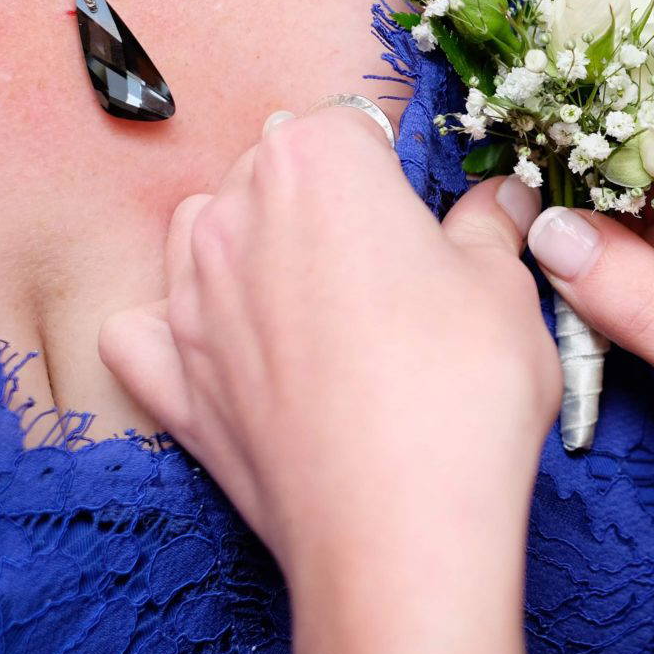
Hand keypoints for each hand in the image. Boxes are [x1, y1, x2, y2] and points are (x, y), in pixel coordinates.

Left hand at [99, 107, 558, 653]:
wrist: (398, 529)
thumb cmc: (460, 386)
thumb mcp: (502, 286)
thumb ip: (491, 224)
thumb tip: (504, 196)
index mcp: (318, 162)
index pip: (352, 124)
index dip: (395, 164)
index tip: (422, 208)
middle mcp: (235, 211)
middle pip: (274, 170)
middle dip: (327, 200)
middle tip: (388, 265)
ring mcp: (188, 296)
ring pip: (207, 230)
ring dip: (251, 244)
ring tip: (313, 300)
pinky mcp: (169, 377)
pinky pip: (149, 326)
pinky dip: (178, 327)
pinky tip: (225, 349)